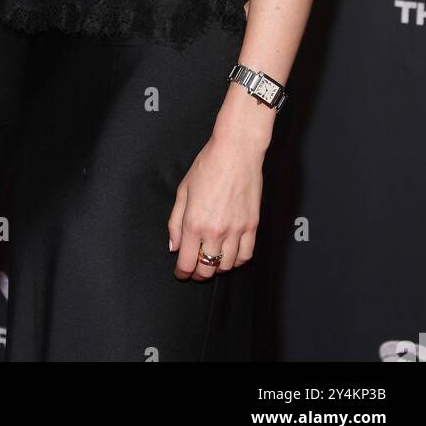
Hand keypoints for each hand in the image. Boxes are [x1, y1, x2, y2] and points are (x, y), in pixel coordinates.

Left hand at [167, 131, 263, 279]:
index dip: (182, 273)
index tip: (180, 273)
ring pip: (227, 266)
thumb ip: (175, 222)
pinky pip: (246, 255)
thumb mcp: (183, 191)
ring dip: (217, 268)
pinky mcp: (252, 226)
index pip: (187, 263)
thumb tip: (174, 246)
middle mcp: (215, 231)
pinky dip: (237, 261)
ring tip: (211, 261)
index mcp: (194, 223)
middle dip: (198, 274)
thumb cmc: (207, 165)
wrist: (236, 152)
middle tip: (194, 270)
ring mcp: (236, 230)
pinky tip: (230, 256)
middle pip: (207, 269)